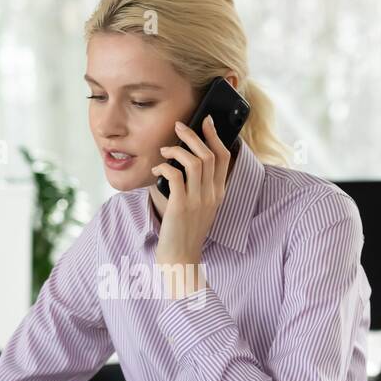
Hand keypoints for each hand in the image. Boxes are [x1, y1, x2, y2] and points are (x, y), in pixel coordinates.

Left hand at [153, 116, 230, 295]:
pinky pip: (175, 176)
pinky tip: (156, 170)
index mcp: (218, 194)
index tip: (206, 121)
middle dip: (193, 135)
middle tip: (178, 126)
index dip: (215, 136)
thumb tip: (181, 162)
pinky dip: (164, 167)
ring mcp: (198, 201)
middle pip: (209, 155)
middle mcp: (211, 195)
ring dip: (177, 150)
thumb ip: (196, 186)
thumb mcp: (198, 207)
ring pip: (195, 162)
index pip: (224, 158)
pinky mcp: (181, 206)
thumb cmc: (184, 232)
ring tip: (165, 150)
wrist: (181, 258)